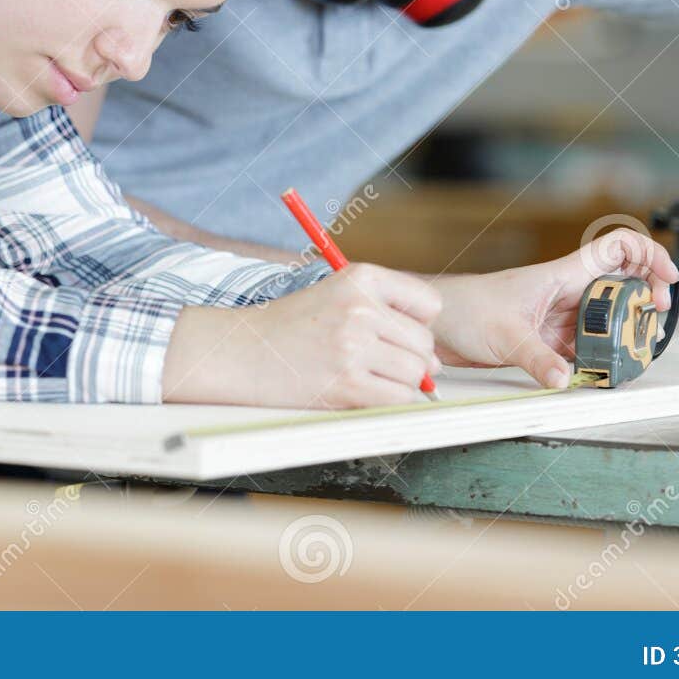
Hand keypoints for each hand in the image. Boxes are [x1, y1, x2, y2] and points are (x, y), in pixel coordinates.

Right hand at [162, 263, 441, 408]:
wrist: (243, 352)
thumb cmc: (290, 326)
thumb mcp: (337, 294)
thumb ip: (387, 312)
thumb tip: (435, 360)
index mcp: (361, 277)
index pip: (428, 304)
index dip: (418, 324)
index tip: (397, 333)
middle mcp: (360, 308)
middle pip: (424, 344)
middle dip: (412, 359)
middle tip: (381, 362)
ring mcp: (353, 346)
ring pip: (415, 374)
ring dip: (400, 383)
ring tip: (368, 376)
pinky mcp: (347, 383)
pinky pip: (398, 398)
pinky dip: (388, 401)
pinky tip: (362, 392)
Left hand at [430, 230, 678, 388]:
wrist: (436, 322)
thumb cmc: (463, 309)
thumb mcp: (505, 335)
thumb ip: (537, 359)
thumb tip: (565, 379)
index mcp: (561, 276)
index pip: (617, 249)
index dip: (649, 256)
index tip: (668, 280)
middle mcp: (565, 293)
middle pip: (622, 286)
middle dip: (646, 302)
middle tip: (651, 324)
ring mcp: (559, 316)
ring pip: (607, 319)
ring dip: (625, 332)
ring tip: (635, 351)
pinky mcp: (547, 339)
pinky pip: (586, 345)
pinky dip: (600, 356)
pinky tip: (603, 370)